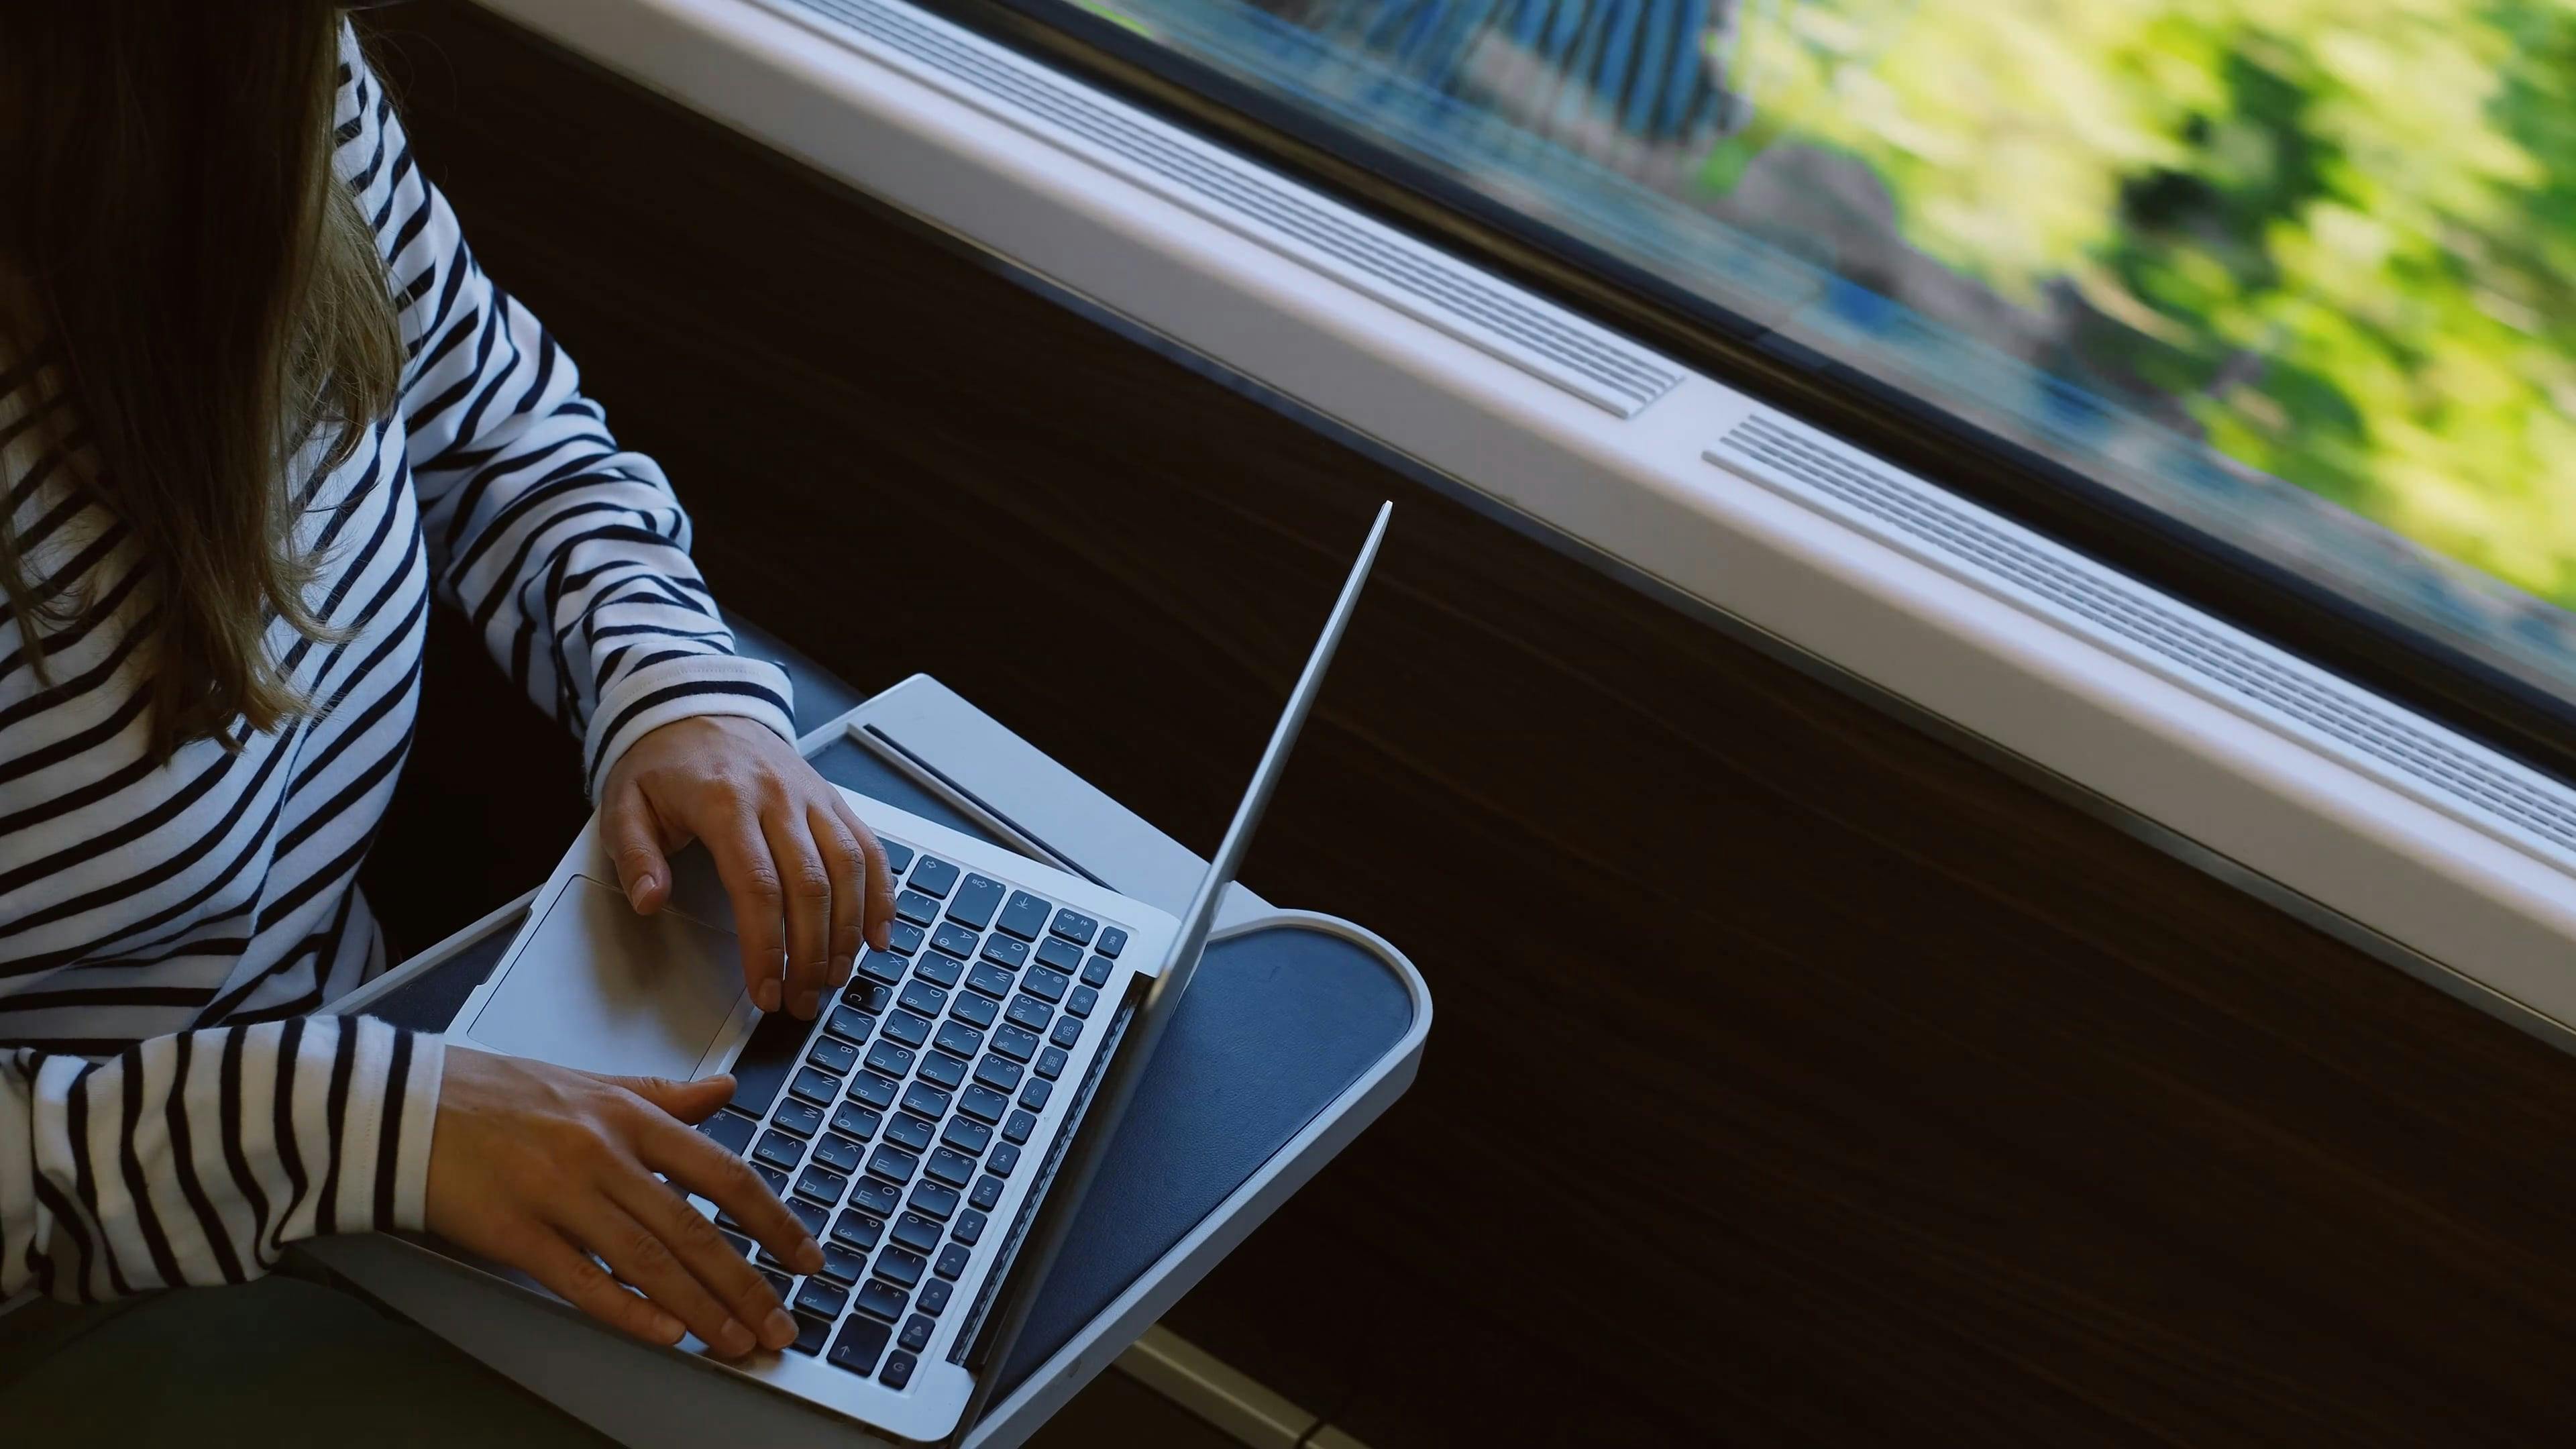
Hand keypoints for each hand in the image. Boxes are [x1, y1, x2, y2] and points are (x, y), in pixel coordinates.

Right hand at [424, 1047, 824, 1357]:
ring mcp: (560, 1194)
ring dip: (701, 1308)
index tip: (805, 1257)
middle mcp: (604, 1154)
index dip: (773, 1220)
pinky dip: (628, 1310)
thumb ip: (663, 1096)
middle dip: (747, 1283)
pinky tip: (666, 1332)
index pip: (724, 1173)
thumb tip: (726, 1091)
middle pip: (694, 1228)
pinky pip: (582, 1280)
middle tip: (780, 1325)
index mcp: (629, 1116)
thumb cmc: (497, 1094)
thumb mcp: (592, 1083)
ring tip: (737, 1342)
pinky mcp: (516, 1233)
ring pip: (648, 1260)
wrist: (405, 1104)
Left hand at [601, 714, 894, 1018]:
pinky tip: (876, 935)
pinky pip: (870, 848)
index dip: (765, 946)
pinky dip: (880, 894)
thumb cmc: (663, 765)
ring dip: (848, 932)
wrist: (698, 709)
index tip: (765, 990)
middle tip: (801, 1000)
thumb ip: (635, 855)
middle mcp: (778, 798)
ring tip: (833, 978)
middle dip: (810, 954)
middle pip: (812, 886)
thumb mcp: (625, 804)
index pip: (757, 886)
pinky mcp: (833, 800)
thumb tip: (650, 900)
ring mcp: (812, 798)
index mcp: (725, 801)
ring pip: (850, 869)